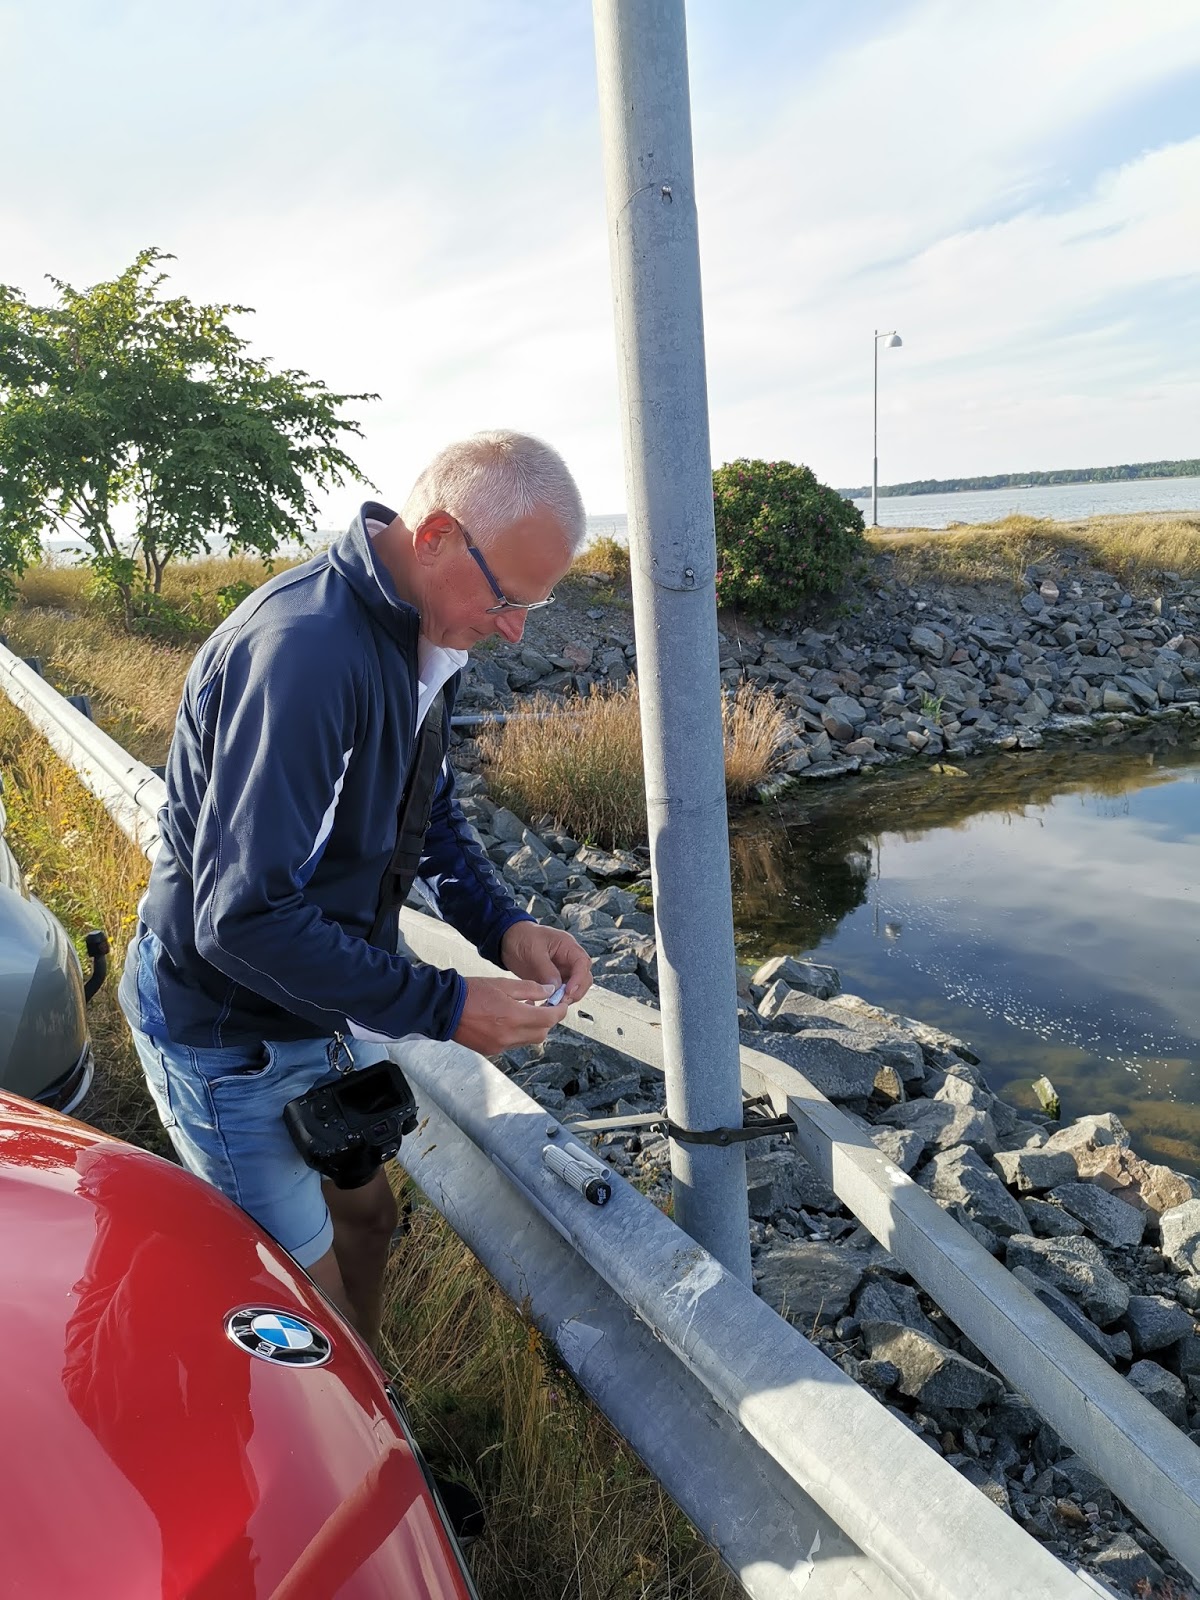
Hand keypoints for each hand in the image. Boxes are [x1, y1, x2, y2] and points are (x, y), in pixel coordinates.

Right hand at [452, 976, 568, 1054]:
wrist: (444, 1007)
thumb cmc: (472, 992)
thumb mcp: (503, 984)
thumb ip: (530, 989)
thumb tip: (550, 992)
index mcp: (514, 1016)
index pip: (549, 1018)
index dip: (559, 1010)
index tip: (561, 1003)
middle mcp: (509, 1035)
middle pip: (542, 1032)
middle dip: (547, 1020)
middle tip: (545, 1005)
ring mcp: (499, 1045)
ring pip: (529, 1040)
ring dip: (533, 1028)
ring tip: (526, 1010)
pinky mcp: (491, 1050)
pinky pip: (514, 1044)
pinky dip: (518, 1034)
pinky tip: (510, 1020)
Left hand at [500, 921, 592, 1003]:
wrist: (508, 940)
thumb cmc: (523, 937)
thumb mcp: (534, 951)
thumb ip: (546, 969)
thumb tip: (557, 987)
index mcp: (568, 946)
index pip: (582, 963)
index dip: (579, 979)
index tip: (568, 991)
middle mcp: (569, 959)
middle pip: (584, 978)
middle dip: (576, 991)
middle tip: (561, 1001)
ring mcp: (562, 971)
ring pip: (575, 987)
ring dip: (567, 997)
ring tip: (553, 1004)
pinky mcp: (554, 980)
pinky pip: (561, 992)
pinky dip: (557, 999)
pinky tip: (548, 1004)